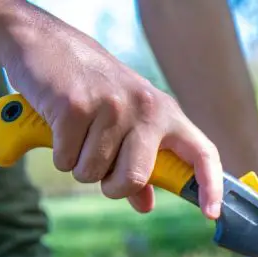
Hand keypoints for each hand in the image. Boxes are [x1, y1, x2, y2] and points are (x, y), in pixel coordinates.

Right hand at [0, 4, 222, 217]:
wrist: (45, 42)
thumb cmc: (93, 89)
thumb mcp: (127, 123)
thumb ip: (140, 166)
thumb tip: (146, 205)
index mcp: (167, 114)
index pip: (203, 152)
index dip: (211, 185)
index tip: (211, 212)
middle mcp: (146, 108)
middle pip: (135, 177)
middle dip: (113, 186)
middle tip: (101, 171)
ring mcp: (112, 105)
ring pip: (93, 172)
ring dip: (79, 165)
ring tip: (78, 134)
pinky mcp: (75, 105)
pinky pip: (66, 159)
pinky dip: (58, 152)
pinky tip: (58, 124)